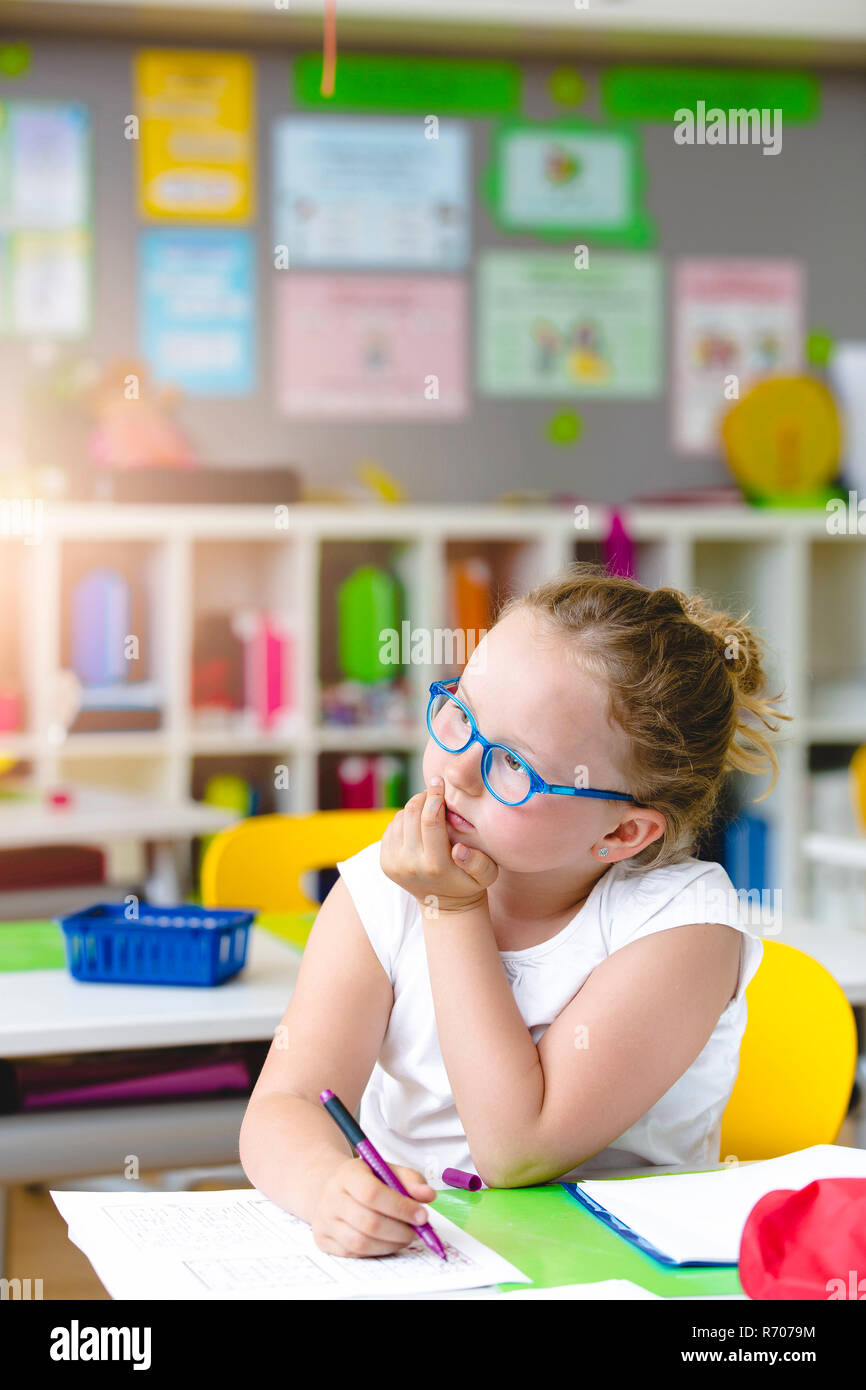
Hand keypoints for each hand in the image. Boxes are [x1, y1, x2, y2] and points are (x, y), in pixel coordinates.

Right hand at [311, 1157, 435, 1258]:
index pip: (372, 1193)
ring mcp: (324, 1221)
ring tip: (405, 1237)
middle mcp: (331, 1198)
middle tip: (418, 1230)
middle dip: (400, 1230)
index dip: (400, 1207)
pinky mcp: (323, 1240)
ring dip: (390, 1244)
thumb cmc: (365, 1179)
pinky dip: (377, 1251)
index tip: (422, 1215)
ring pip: (361, 1243)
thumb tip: (428, 1195)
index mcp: (348, 1174)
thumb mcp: (387, 1170)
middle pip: (368, 1222)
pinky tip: (388, 1242)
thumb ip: (411, 1180)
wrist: (331, 1187)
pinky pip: (354, 1254)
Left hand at [380, 779, 498, 914]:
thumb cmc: (469, 884)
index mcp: (435, 865)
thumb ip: (478, 862)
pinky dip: (404, 820)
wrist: (442, 905)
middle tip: (435, 792)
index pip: (430, 820)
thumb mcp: (487, 875)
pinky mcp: (385, 862)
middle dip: (423, 797)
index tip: (439, 781)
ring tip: (429, 809)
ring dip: (414, 808)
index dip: (434, 796)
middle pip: (411, 814)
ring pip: (400, 818)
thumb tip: (458, 849)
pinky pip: (392, 827)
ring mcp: (394, 864)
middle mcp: (409, 865)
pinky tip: (418, 825)